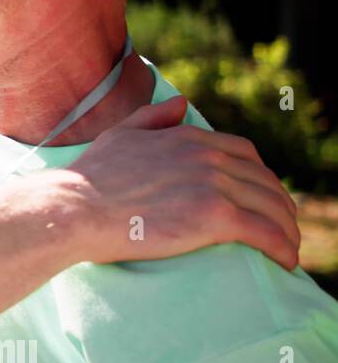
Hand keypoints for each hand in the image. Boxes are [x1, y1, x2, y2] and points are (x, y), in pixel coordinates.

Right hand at [62, 96, 299, 268]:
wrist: (74, 208)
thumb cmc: (89, 178)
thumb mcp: (120, 135)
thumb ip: (152, 117)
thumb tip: (182, 101)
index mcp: (188, 137)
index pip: (243, 153)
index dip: (259, 175)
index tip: (261, 194)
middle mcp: (207, 156)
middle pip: (263, 180)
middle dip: (279, 203)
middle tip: (282, 224)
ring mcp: (213, 185)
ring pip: (271, 206)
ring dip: (287, 227)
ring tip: (289, 247)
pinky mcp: (215, 217)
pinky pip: (264, 232)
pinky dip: (282, 246)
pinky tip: (287, 260)